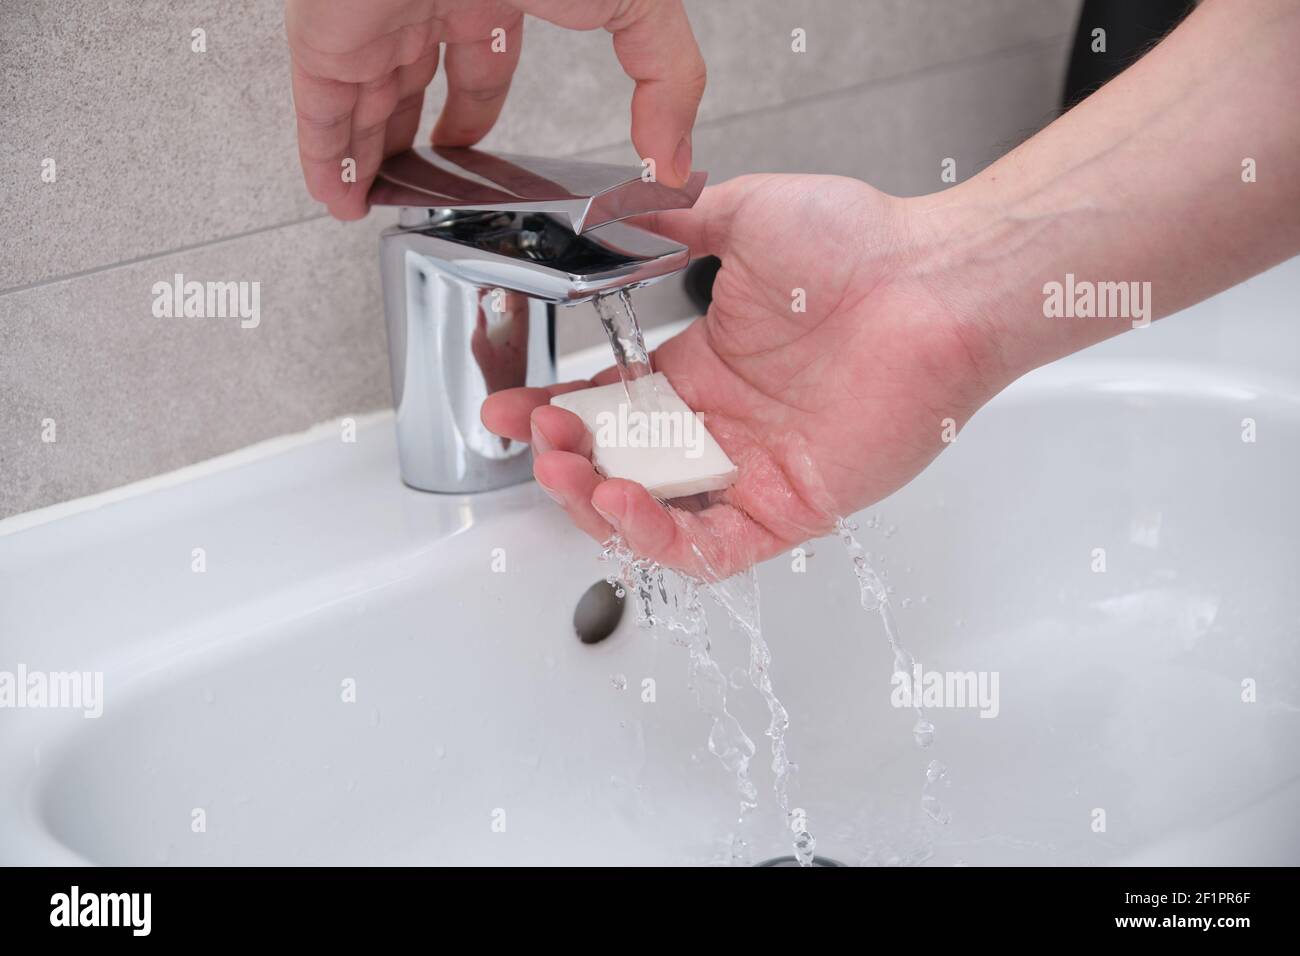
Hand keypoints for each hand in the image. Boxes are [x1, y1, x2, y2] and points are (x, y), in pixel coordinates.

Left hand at [285, 0, 705, 219]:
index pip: (483, 64)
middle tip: (426, 188)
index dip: (478, 116)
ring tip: (376, 206)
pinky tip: (339, 198)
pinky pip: (319, 110)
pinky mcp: (328, 38)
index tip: (481, 160)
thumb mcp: (634, 1)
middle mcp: (430, 0)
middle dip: (422, 141)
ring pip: (364, 101)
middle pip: (417, 85)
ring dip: (370, 157)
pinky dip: (325, 158)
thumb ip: (666, 79)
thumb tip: (675, 161)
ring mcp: (375, 19)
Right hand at [481, 175, 1000, 576]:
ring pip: (653, 516)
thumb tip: (617, 210)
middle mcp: (722, 426)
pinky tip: (622, 499)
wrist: (936, 282)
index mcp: (702, 369)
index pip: (607, 409)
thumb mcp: (742, 217)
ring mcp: (753, 472)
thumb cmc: (861, 245)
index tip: (505, 407)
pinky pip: (711, 548)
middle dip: (564, 462)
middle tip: (536, 440)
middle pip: (618, 468)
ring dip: (596, 503)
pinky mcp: (790, 509)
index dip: (551, 414)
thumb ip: (672, 224)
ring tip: (567, 470)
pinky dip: (659, 535)